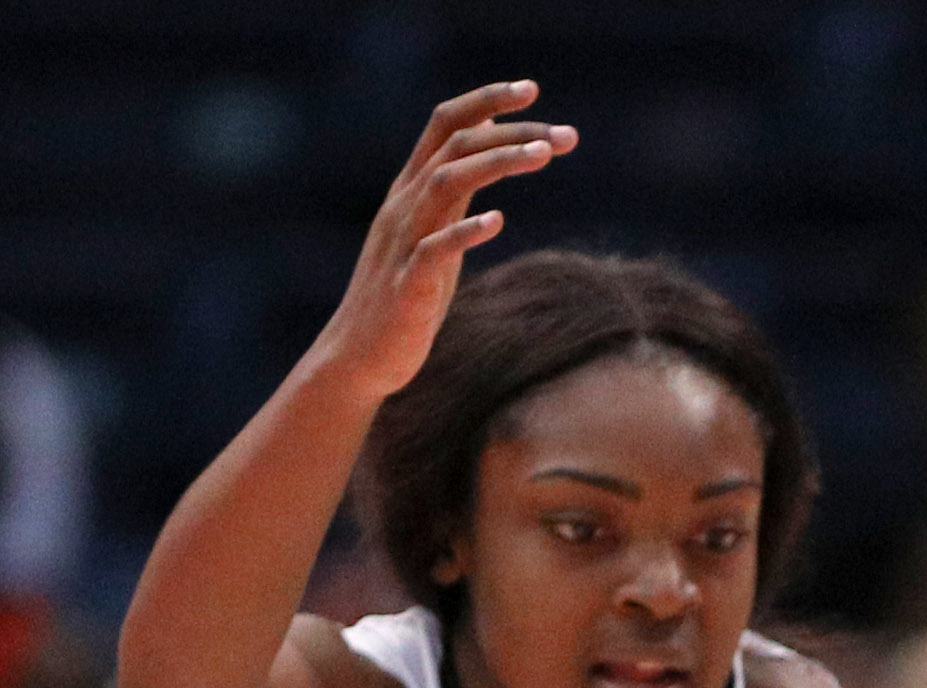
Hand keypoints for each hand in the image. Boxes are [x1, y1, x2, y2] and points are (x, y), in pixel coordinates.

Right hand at [316, 84, 577, 401]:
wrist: (361, 356)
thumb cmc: (406, 296)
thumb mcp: (436, 233)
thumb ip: (457, 192)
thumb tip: (490, 151)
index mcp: (412, 190)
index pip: (446, 125)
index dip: (487, 100)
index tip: (533, 90)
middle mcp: (405, 205)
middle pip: (456, 145)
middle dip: (512, 132)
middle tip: (565, 135)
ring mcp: (404, 242)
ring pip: (446, 182)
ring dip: (496, 163)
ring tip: (543, 155)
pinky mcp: (408, 286)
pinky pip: (434, 249)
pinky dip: (465, 231)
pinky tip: (497, 221)